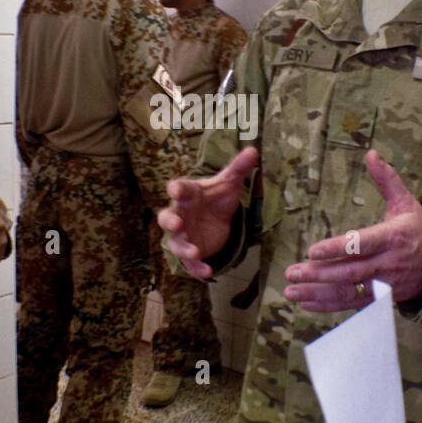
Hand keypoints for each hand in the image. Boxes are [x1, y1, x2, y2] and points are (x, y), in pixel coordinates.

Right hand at [157, 147, 258, 278]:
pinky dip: (196, 268)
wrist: (217, 219)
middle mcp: (180, 215)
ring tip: (194, 251)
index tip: (175, 189)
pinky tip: (208, 272)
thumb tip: (253, 150)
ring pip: (175, 243)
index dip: (176, 189)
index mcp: (188, 194)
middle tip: (175, 223)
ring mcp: (183, 235)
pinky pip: (189, 263)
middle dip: (170, 221)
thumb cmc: (217, 197)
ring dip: (183, 248)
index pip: (179, 189)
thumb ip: (238, 168)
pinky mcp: (190, 252)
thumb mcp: (230, 184)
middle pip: (167, 218)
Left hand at [283, 150, 421, 312]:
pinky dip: (329, 306)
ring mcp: (384, 285)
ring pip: (348, 292)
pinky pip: (353, 305)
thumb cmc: (418, 229)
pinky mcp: (381, 299)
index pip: (361, 244)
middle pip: (350, 271)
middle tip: (292, 272)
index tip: (312, 251)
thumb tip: (371, 153)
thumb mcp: (406, 202)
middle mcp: (388, 264)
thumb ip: (387, 179)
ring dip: (318, 293)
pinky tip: (307, 304)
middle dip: (319, 274)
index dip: (337, 249)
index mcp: (393, 238)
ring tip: (291, 292)